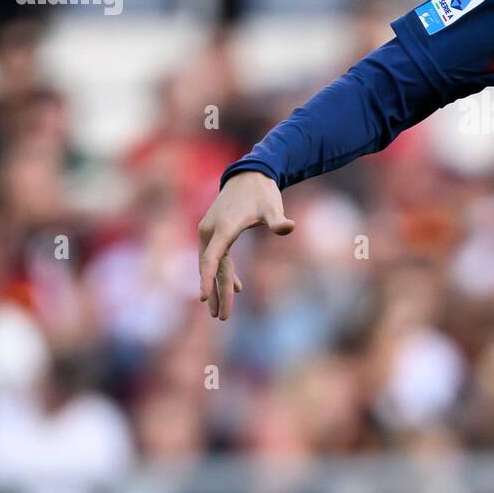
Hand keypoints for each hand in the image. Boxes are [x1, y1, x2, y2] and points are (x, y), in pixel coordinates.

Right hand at [198, 171, 295, 318]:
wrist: (248, 175)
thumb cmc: (262, 192)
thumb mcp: (273, 205)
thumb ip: (278, 220)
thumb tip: (290, 227)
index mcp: (224, 227)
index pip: (213, 258)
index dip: (208, 278)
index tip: (203, 297)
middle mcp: (211, 231)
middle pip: (212, 267)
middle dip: (217, 292)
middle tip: (222, 317)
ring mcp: (209, 232)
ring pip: (211, 264)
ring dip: (217, 286)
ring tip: (220, 312)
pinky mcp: (212, 232)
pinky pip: (215, 257)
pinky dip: (223, 273)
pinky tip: (236, 288)